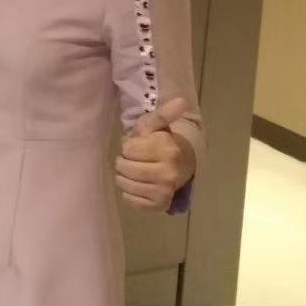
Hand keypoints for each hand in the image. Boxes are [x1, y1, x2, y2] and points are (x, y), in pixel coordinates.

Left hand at [114, 97, 195, 211]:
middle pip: (124, 168)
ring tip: (134, 171)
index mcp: (168, 150)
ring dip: (124, 177)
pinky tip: (138, 184)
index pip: (127, 149)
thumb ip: (163, 114)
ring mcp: (164, 191)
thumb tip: (181, 100)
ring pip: (125, 185)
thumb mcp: (157, 126)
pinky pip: (130, 200)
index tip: (138, 146)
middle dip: (123, 162)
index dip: (129, 146)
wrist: (180, 166)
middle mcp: (169, 173)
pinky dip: (129, 192)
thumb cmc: (161, 143)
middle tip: (134, 159)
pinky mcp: (159, 205)